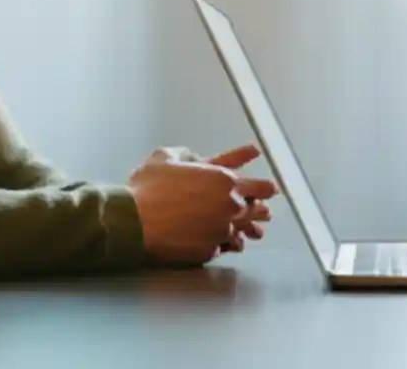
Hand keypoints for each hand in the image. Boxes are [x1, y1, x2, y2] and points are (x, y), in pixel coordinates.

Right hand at [129, 144, 277, 265]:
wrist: (133, 221)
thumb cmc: (147, 189)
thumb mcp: (165, 158)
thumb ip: (185, 156)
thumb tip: (191, 158)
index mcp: (224, 180)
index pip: (262, 185)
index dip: (266, 186)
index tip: (272, 187)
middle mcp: (229, 205)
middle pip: (260, 209)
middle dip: (261, 207)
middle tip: (265, 209)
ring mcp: (222, 230)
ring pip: (246, 230)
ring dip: (250, 228)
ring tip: (257, 231)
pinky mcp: (210, 250)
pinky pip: (227, 246)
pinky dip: (229, 244)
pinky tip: (234, 244)